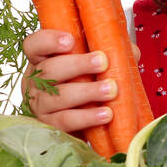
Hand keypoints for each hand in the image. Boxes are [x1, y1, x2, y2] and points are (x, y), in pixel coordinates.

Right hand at [21, 29, 140, 133]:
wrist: (82, 123)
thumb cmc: (84, 85)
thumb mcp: (93, 65)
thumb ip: (109, 52)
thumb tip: (131, 51)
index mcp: (43, 60)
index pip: (35, 45)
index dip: (49, 41)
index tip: (70, 40)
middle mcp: (36, 82)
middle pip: (49, 70)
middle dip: (78, 64)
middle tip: (103, 61)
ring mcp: (40, 105)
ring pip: (58, 97)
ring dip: (87, 92)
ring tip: (111, 89)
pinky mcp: (49, 126)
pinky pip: (66, 121)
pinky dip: (87, 117)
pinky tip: (106, 113)